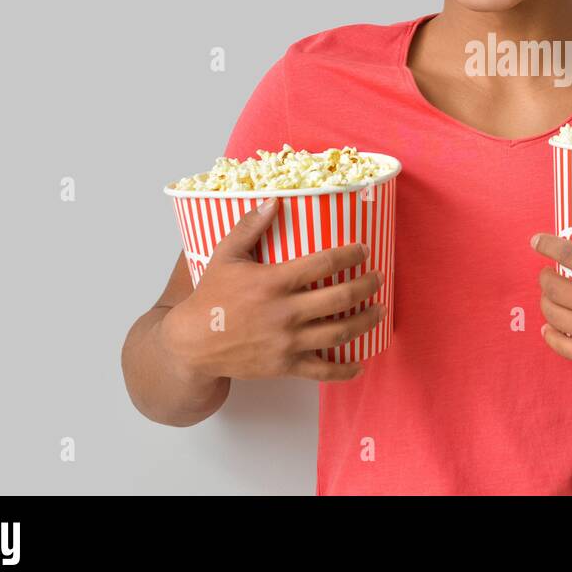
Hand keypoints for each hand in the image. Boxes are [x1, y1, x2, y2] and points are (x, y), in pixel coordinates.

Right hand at [160, 197, 384, 381]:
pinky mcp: (285, 366)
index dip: (350, 255)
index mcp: (273, 282)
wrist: (192, 344)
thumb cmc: (210, 297)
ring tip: (380, 310)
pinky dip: (345, 370)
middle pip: (341, 297)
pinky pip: (322, 371)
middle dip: (367, 285)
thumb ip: (250, 226)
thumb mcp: (225, 256)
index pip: (324, 263)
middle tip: (378, 278)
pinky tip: (359, 364)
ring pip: (339, 332)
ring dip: (366, 321)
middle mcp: (285, 312)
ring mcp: (287, 342)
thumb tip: (274, 200)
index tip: (363, 250)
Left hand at [530, 182, 571, 386]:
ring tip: (551, 297)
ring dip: (546, 302)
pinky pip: (559, 344)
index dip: (546, 244)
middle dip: (544, 276)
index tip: (536, 241)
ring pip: (551, 313)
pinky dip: (550, 334)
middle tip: (548, 274)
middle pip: (551, 285)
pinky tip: (550, 327)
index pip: (566, 253)